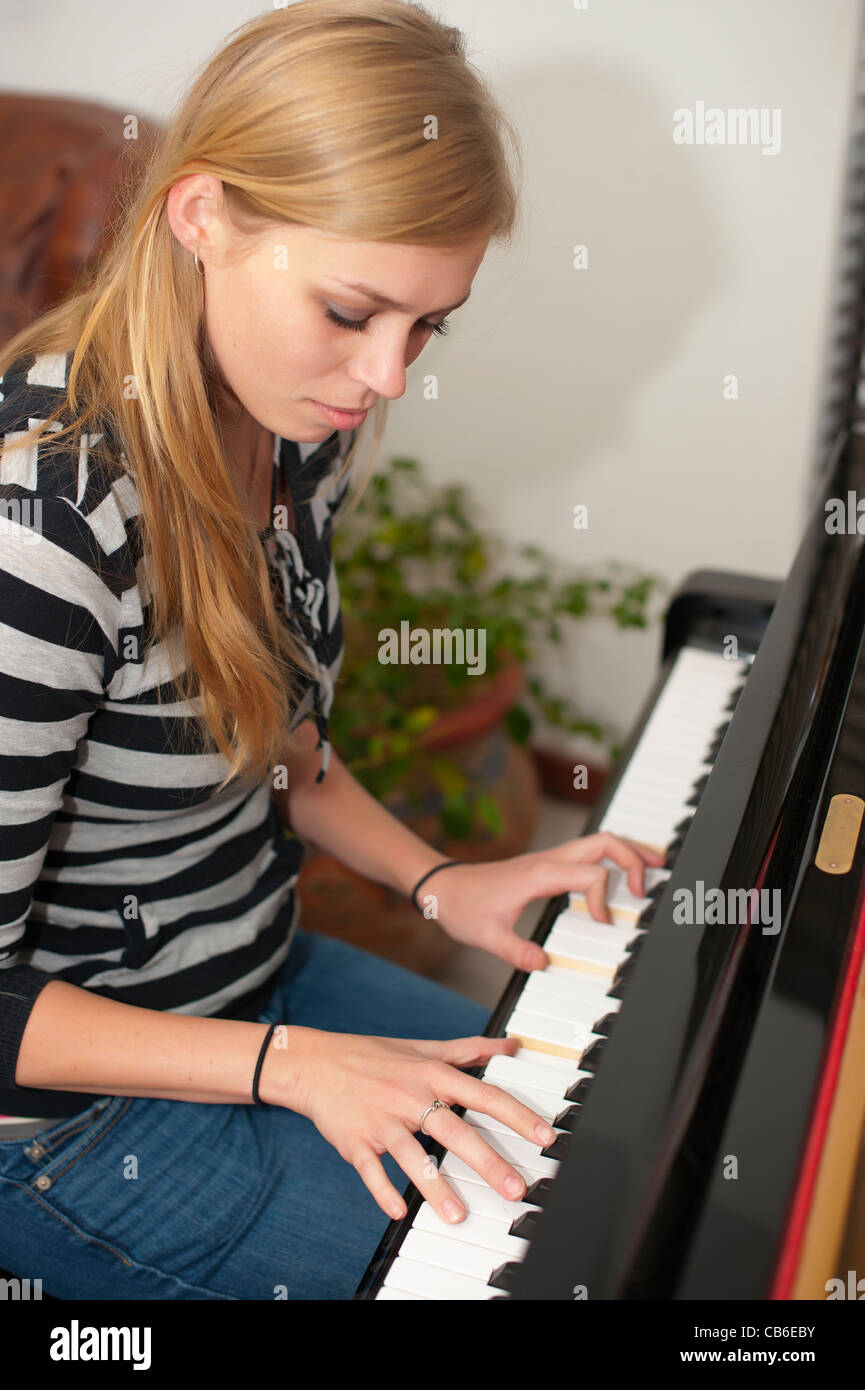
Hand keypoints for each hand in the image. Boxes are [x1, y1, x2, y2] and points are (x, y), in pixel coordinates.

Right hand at [264, 1026, 557, 1224]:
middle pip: (454, 1130)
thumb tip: (509, 1046)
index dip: (516, 1116)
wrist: (315, 1063)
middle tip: (516, 1189)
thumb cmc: (373, 1057)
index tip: (544, 1137)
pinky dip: (383, 1189)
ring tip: (458, 1215)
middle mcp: (410, 1096)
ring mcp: (382, 1120)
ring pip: (412, 1154)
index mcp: (432, 1074)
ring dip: (435, 1186)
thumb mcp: (423, 1048)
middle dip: (488, 1161)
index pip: (483, 1095)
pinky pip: (370, 1169)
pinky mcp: (355, 1141)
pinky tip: (398, 1210)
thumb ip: (468, 1050)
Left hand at [422, 832, 666, 971]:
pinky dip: (610, 859)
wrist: (444, 886)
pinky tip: (619, 877)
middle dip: (634, 858)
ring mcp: (550, 859)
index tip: (602, 923)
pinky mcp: (547, 865)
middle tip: (650, 884)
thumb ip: (515, 951)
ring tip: (652, 869)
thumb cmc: (463, 906)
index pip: (593, 873)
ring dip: (627, 853)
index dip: (606, 898)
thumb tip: (542, 963)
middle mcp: (550, 860)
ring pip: (599, 842)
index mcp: (541, 874)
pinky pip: (587, 853)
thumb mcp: (486, 935)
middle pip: (605, 842)